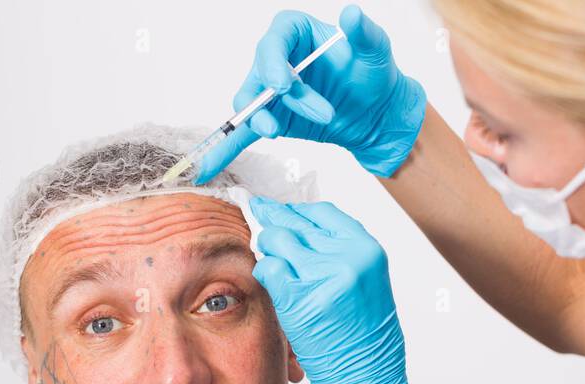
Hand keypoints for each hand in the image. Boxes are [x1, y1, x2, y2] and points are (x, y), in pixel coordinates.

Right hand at [193, 4, 426, 183]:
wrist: (375, 112)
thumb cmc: (372, 74)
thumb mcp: (375, 50)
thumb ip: (364, 33)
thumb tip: (352, 14)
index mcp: (297, 33)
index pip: (275, 39)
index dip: (272, 60)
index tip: (284, 84)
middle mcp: (278, 59)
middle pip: (262, 74)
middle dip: (284, 98)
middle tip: (322, 114)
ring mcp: (270, 91)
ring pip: (250, 103)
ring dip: (260, 119)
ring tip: (276, 132)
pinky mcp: (270, 118)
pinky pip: (244, 131)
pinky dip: (227, 148)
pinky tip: (209, 166)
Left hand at [248, 196, 420, 383]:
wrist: (369, 380)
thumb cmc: (368, 340)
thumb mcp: (366, 284)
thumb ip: (339, 256)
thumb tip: (301, 233)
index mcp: (367, 250)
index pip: (323, 213)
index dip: (296, 211)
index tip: (279, 210)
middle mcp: (347, 257)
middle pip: (296, 224)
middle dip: (272, 221)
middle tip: (256, 214)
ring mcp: (321, 277)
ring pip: (277, 242)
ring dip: (267, 248)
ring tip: (266, 258)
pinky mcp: (298, 299)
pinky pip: (268, 269)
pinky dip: (263, 273)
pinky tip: (267, 282)